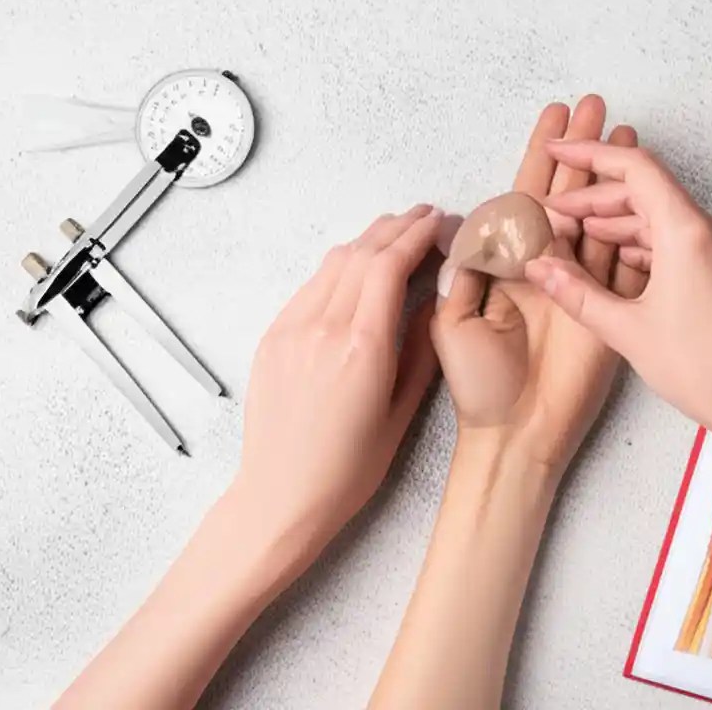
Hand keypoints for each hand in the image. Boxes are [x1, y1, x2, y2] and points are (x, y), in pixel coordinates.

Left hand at [240, 205, 439, 543]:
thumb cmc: (346, 470)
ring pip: (332, 263)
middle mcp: (323, 328)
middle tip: (424, 217)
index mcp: (362, 347)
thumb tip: (433, 307)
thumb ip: (421, 353)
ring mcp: (291, 330)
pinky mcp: (273, 339)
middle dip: (396, 227)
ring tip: (394, 235)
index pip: (389, 265)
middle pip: (361, 253)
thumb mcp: (400, 415)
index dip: (416, 235)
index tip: (438, 222)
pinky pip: (310, 288)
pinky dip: (339, 268)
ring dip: (366, 241)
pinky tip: (356, 271)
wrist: (280, 495)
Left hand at [432, 96, 646, 471]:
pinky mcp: (611, 308)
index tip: (556, 118)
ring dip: (612, 175)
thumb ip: (466, 271)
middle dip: (581, 152)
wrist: (516, 435)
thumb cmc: (479, 388)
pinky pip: (623, 257)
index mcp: (508, 267)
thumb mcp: (454, 322)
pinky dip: (633, 221)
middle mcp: (547, 269)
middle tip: (595, 105)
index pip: (526, 197)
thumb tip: (464, 220)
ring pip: (599, 218)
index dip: (542, 158)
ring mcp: (583, 286)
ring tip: (623, 131)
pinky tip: (645, 188)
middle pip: (568, 196)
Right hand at [520, 140, 711, 443]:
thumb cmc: (699, 368)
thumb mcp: (625, 330)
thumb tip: (537, 264)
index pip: (636, 168)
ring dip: (615, 219)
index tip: (559, 151)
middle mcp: (709, 229)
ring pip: (657, 213)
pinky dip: (639, 239)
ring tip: (572, 234)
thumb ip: (575, 292)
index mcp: (688, 233)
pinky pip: (674, 235)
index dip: (591, 154)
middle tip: (552, 212)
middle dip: (594, 197)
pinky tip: (610, 255)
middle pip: (644, 190)